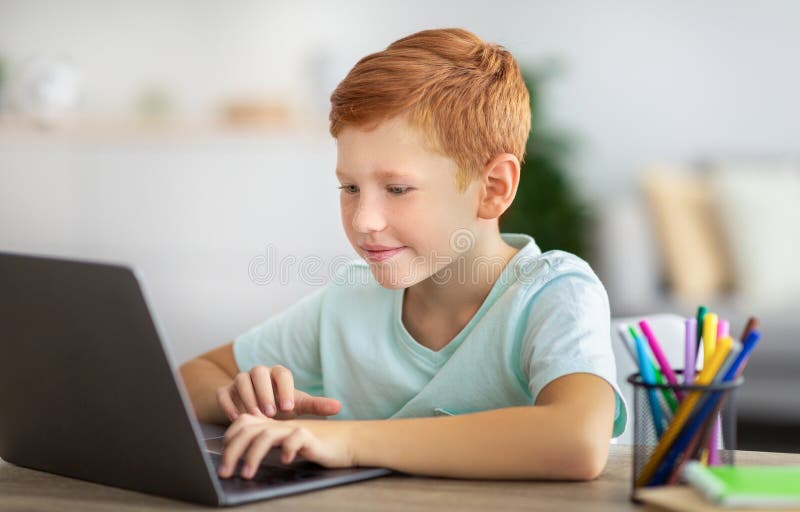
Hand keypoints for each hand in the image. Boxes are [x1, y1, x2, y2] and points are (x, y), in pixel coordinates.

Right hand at [217, 365, 340, 421]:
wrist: (259, 409)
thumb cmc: (282, 406)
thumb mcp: (299, 406)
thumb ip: (317, 405)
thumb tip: (339, 406)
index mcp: (277, 373)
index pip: (281, 373)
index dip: (284, 389)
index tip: (288, 407)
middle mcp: (258, 373)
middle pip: (258, 372)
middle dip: (264, 392)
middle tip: (270, 413)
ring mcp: (240, 380)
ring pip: (240, 380)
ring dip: (247, 398)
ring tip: (256, 416)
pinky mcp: (226, 391)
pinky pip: (223, 393)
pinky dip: (228, 404)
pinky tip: (237, 418)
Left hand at [217, 414, 354, 478]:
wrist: (347, 441)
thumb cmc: (316, 445)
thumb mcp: (287, 443)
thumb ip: (269, 443)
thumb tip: (242, 458)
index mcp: (274, 425)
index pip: (244, 422)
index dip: (231, 436)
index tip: (223, 455)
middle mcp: (281, 424)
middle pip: (250, 430)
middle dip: (233, 451)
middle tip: (224, 472)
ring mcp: (295, 429)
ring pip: (267, 435)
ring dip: (253, 455)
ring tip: (247, 474)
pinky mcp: (311, 436)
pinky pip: (296, 439)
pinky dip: (287, 449)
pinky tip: (285, 461)